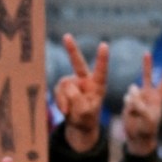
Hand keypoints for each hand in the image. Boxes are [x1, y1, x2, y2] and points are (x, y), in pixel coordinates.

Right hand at [54, 34, 108, 152]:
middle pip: (78, 63)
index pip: (101, 71)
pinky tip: (65, 110)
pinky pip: (57, 91)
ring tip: (70, 111)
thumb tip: (65, 86)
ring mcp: (73, 82)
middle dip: (71, 49)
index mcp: (98, 85)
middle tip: (66, 36)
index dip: (102, 59)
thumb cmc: (87, 118)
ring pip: (64, 85)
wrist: (79, 125)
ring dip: (64, 100)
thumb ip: (77, 99)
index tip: (104, 45)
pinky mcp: (63, 87)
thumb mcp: (85, 112)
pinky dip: (60, 102)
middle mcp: (85, 80)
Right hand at [121, 53, 161, 154]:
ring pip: (133, 91)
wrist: (137, 136)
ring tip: (137, 112)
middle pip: (147, 76)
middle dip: (146, 65)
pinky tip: (131, 113)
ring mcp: (137, 97)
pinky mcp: (128, 102)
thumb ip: (140, 103)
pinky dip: (129, 105)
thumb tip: (131, 89)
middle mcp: (147, 95)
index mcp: (157, 98)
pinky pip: (127, 99)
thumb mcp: (148, 117)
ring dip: (134, 100)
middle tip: (147, 53)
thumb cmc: (147, 129)